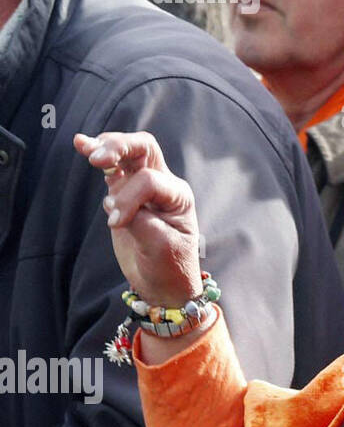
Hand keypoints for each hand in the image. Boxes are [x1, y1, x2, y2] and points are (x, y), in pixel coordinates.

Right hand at [72, 131, 202, 306]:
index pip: (150, 181)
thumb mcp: (159, 247)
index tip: (116, 224)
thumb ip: (140, 222)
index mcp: (178, 195)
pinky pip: (113, 167)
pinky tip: (82, 144)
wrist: (165, 283)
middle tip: (97, 158)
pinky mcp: (124, 193)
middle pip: (144, 148)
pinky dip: (97, 154)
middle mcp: (164, 185)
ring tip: (87, 148)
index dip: (129, 199)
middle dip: (120, 147)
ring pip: (128, 153)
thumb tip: (113, 204)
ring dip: (107, 146)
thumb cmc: (168, 266)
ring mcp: (143, 186)